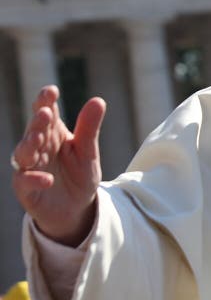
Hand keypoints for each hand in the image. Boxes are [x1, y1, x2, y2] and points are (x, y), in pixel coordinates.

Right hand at [11, 85, 105, 245]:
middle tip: (44, 112)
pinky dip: (34, 179)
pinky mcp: (26, 188)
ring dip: (29, 144)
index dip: (46, 101)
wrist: (77, 208)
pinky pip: (25, 181)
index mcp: (53, 134)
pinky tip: (48, 179)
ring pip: (23, 153)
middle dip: (37, 121)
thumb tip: (98, 100)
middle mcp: (38, 147)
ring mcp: (30, 167)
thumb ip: (89, 128)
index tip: (51, 91)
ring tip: (38, 138)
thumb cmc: (80, 176)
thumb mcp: (89, 152)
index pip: (48, 114)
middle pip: (34, 130)